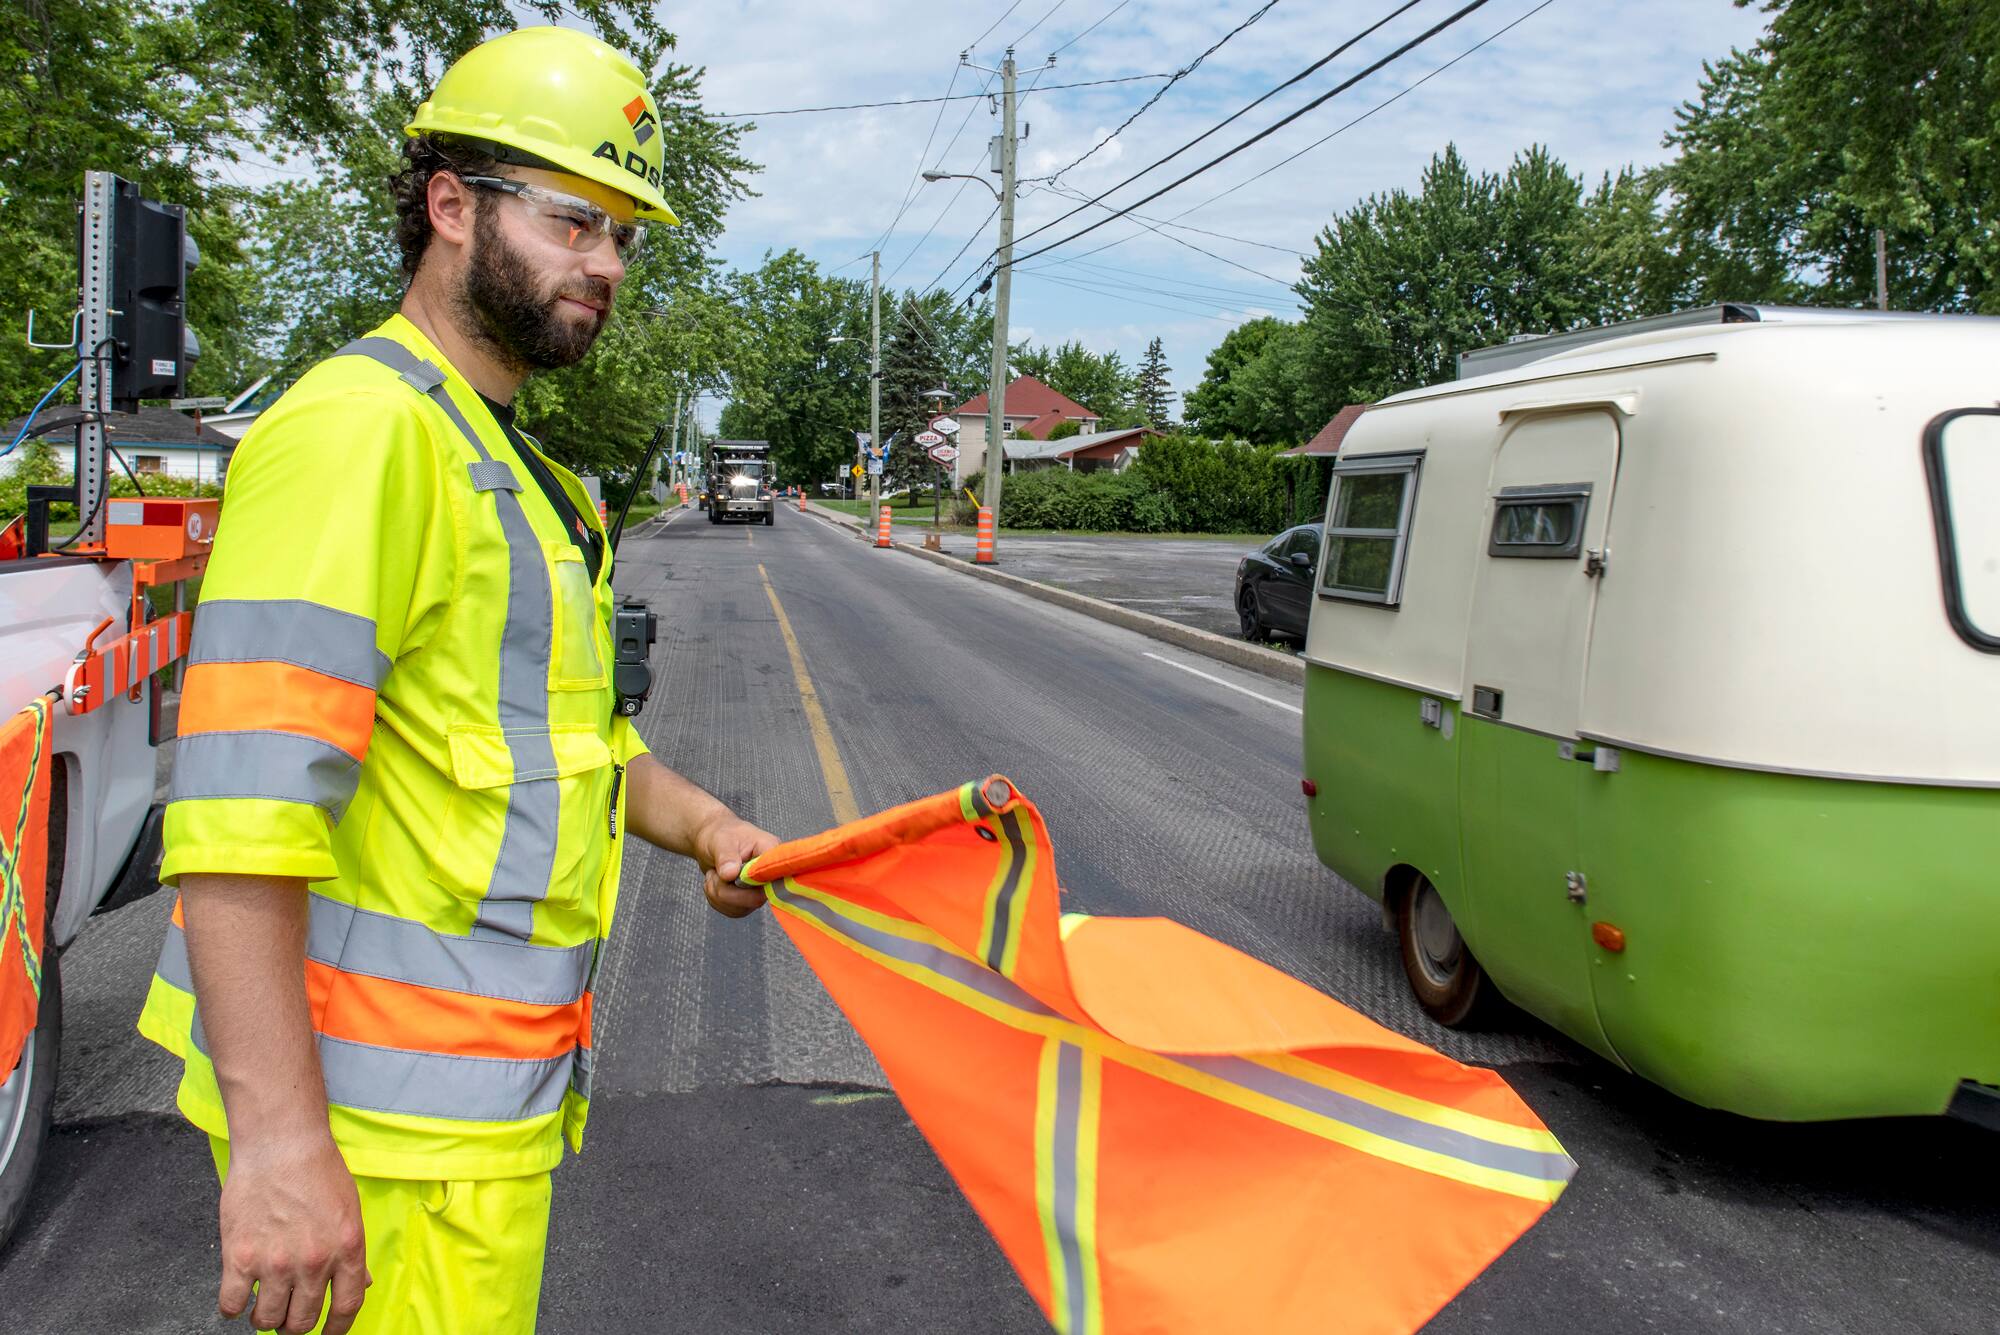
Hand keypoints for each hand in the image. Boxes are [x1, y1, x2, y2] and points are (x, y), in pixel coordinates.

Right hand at [217, 1133, 369, 1333]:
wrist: (281, 1144)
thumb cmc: (317, 1170)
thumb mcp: (349, 1210)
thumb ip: (352, 1252)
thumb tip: (361, 1284)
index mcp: (347, 1249)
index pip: (347, 1308)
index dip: (336, 1330)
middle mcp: (313, 1262)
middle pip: (302, 1321)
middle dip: (295, 1325)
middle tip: (287, 1315)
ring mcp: (275, 1263)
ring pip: (266, 1319)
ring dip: (264, 1316)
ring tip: (263, 1301)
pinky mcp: (239, 1257)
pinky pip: (230, 1305)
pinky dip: (232, 1306)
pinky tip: (237, 1293)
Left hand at [693, 812, 779, 917]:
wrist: (711, 843)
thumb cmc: (720, 835)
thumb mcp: (720, 840)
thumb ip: (726, 856)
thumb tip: (731, 874)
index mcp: (771, 852)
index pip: (779, 874)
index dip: (761, 883)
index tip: (738, 880)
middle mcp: (771, 874)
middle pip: (756, 898)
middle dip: (727, 892)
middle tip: (714, 874)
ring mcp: (761, 889)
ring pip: (742, 908)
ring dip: (718, 895)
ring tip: (714, 875)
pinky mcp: (749, 901)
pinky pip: (733, 912)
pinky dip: (717, 901)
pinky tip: (716, 883)